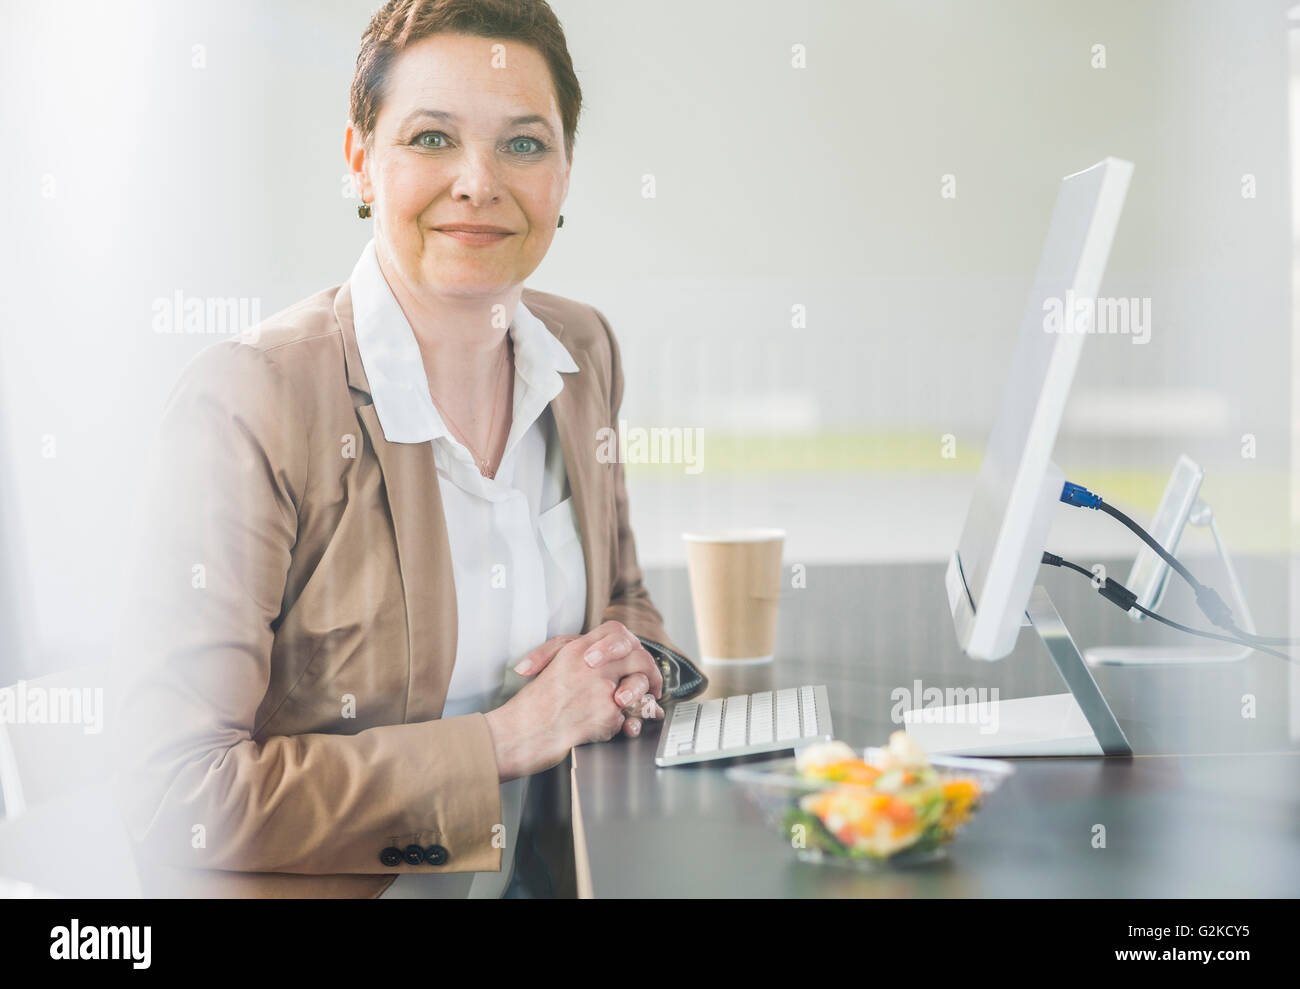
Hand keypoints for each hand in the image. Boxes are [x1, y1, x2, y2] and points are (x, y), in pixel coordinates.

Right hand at [484, 623, 664, 780]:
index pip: (617, 632)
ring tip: (627, 713)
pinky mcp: (607, 712)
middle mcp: (592, 664)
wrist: (518, 733)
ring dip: (637, 705)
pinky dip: (620, 728)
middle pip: (639, 658)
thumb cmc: (531, 708)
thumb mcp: (551, 667)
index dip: (630, 646)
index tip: (633, 664)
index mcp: (577, 650)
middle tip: (651, 690)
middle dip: (649, 676)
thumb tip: (616, 666)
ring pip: (639, 690)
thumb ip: (582, 658)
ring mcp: (601, 688)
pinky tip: (604, 730)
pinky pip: (627, 719)